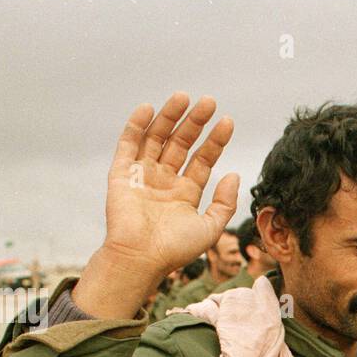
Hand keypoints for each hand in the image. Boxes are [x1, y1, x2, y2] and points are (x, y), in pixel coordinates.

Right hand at [73, 93, 240, 319]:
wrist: (141, 259)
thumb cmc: (175, 250)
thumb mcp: (210, 228)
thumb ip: (225, 203)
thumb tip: (234, 175)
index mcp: (185, 193)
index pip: (202, 160)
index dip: (215, 141)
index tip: (227, 122)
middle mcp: (164, 181)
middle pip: (181, 144)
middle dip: (195, 123)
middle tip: (209, 101)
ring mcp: (143, 176)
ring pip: (157, 139)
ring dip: (169, 117)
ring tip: (184, 97)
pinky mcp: (121, 175)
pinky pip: (128, 145)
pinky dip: (135, 126)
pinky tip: (148, 108)